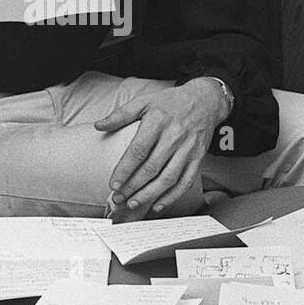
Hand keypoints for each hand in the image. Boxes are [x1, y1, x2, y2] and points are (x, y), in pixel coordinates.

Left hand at [93, 80, 228, 219]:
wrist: (205, 100)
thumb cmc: (171, 102)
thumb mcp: (145, 101)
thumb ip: (121, 114)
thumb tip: (98, 125)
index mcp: (158, 121)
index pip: (139, 150)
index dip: (125, 169)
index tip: (113, 184)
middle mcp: (174, 136)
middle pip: (151, 168)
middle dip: (133, 186)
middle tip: (118, 198)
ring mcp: (188, 149)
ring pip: (168, 178)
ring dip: (149, 194)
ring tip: (133, 203)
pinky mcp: (198, 158)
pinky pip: (186, 181)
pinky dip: (172, 197)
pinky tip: (158, 205)